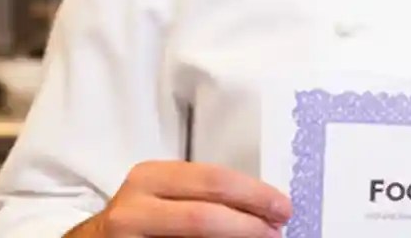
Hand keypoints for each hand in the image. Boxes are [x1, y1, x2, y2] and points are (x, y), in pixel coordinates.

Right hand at [64, 161, 291, 237]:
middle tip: (277, 229)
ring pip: (195, 237)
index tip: (282, 207)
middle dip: (249, 225)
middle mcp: (134, 207)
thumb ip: (204, 196)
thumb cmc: (140, 218)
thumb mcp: (165, 195)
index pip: (213, 181)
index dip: (254, 195)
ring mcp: (127, 237)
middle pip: (204, 215)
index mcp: (150, 178)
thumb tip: (263, 208)